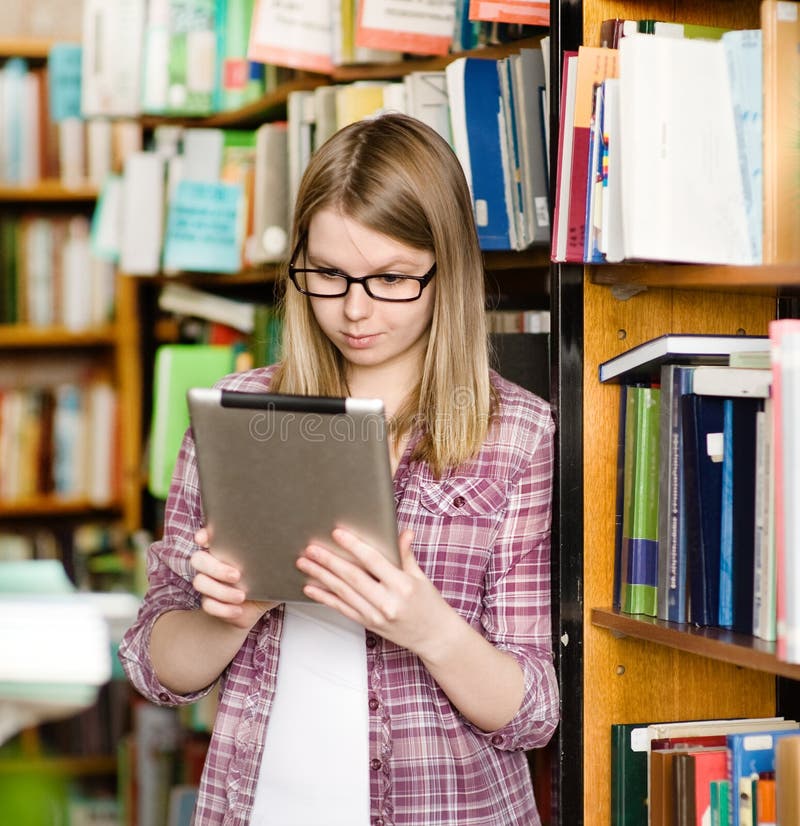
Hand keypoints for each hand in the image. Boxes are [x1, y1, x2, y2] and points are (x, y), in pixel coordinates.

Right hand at [191, 528, 278, 629]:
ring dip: (221, 590)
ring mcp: (208, 583)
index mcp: (226, 550)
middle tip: (237, 575)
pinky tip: (238, 610)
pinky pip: (208, 605)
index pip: (207, 537)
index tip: (204, 538)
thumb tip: (304, 547)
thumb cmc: (264, 583)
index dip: (203, 535)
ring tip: (242, 596)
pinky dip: (223, 609)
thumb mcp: (274, 570)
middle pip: (199, 559)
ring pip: (201, 582)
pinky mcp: (209, 602)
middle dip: (216, 567)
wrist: (250, 610)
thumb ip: (282, 559)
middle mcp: (212, 564)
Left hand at [296, 528, 454, 658]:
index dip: (354, 546)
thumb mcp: (420, 577)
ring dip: (321, 576)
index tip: (337, 533)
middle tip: (311, 549)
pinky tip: (310, 588)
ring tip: (305, 563)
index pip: (373, 561)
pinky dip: (324, 598)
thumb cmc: (430, 605)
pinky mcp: (368, 624)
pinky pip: (342, 609)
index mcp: (402, 586)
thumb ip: (406, 555)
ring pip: (343, 593)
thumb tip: (403, 532)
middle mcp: (387, 602)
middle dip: (329, 561)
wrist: (434, 637)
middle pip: (352, 577)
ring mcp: (376, 615)